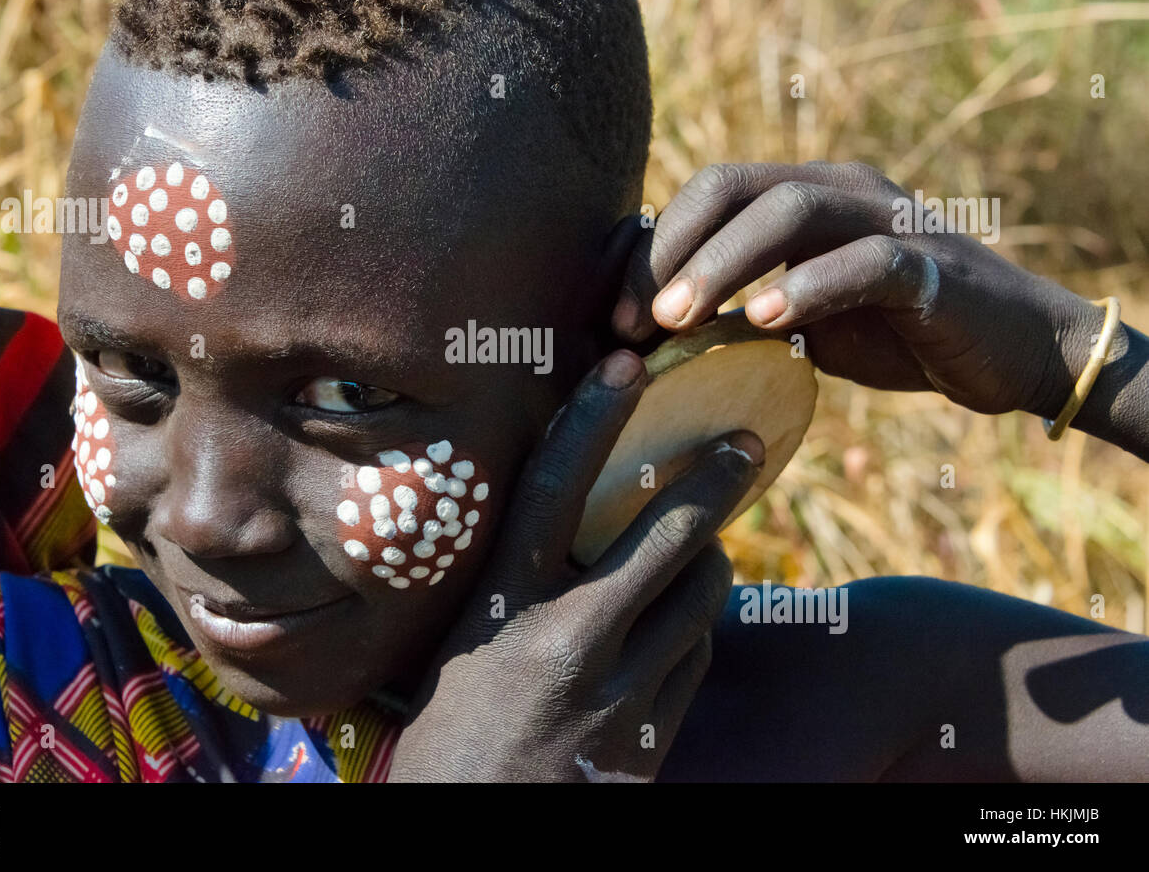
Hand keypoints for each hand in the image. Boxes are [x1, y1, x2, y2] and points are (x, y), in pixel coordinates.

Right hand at [386, 351, 764, 781]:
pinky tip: (681, 624)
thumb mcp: (455, 652)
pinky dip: (696, 630)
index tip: (625, 365)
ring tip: (708, 542)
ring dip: (710, 559)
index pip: (551, 487)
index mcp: (498, 609)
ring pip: (700, 598)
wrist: (469, 838)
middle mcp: (563, 641)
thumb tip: (549, 523)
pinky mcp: (651, 741)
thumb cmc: (445, 741)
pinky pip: (696, 660)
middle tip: (745, 442)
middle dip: (714, 480)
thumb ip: (503, 590)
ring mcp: (616, 694)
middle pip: (665, 536)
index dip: (591, 416)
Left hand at [611, 161, 1107, 418]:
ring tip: (676, 321)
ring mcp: (888, 220)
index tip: (615, 315)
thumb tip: (651, 333)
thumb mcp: (803, 319)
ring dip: (721, 265)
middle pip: (735, 187)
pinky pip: (865, 262)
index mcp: (806, 195)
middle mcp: (842, 190)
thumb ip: (740, 309)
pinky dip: (808, 287)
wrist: (1010, 347)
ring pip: (790, 212)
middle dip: (671, 252)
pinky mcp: (930, 267)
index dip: (655, 244)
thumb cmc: (894, 332)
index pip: (711, 190)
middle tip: (629, 323)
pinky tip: (764, 322)